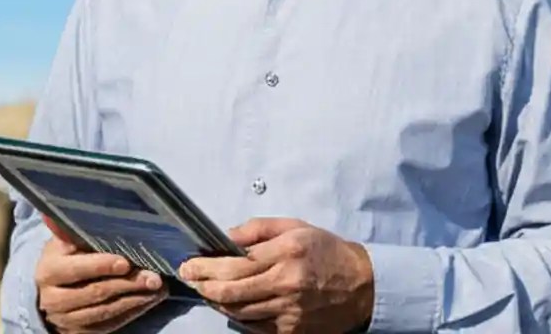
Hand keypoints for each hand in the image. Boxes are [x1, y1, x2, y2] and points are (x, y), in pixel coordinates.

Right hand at [35, 236, 168, 332]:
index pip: (76, 269)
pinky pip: (110, 324)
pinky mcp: (81, 332)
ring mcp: (67, 319)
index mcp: (49, 271)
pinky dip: (133, 311)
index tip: (126, 262)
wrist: (50, 293)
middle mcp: (54, 299)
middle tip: (154, 276)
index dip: (101, 266)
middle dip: (128, 283)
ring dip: (135, 298)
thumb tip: (53, 211)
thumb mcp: (64, 242)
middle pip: (95, 292)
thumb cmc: (65, 258)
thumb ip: (68, 229)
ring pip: (105, 311)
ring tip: (158, 286)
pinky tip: (151, 299)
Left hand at [178, 218, 373, 333]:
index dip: (205, 266)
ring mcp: (289, 311)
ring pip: (238, 311)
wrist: (362, 285)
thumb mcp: (296, 227)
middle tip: (189, 279)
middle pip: (230, 291)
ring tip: (207, 291)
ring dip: (217, 302)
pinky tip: (232, 305)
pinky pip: (254, 326)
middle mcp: (287, 283)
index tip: (190, 265)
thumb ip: (259, 229)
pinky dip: (238, 315)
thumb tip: (225, 236)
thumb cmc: (327, 251)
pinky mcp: (291, 330)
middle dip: (202, 286)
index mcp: (287, 253)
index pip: (234, 264)